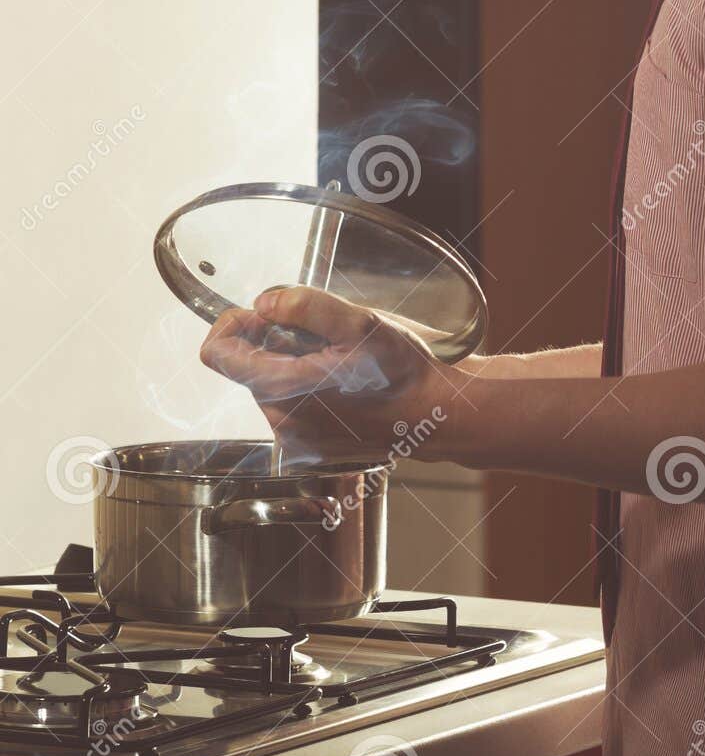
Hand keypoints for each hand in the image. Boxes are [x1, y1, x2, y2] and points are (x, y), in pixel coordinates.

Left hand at [199, 285, 457, 467]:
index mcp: (283, 388)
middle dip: (279, 344)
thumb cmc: (403, 369)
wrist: (436, 415)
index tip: (265, 314)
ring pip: (272, 385)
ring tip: (342, 364)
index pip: (216, 354)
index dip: (232, 323)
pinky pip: (291, 407)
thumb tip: (262, 304)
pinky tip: (346, 388)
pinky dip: (310, 390)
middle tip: (327, 339)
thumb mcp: (360, 322)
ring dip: (297, 366)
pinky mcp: (309, 450)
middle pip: (249, 366)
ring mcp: (294, 441)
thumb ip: (306, 307)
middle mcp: (280, 422)